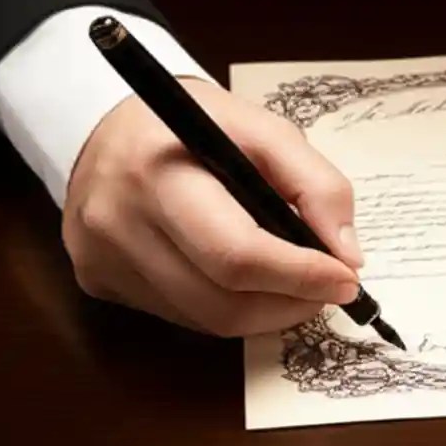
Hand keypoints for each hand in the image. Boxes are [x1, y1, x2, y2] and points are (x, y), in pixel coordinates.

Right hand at [62, 78, 365, 336]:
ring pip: (205, 321)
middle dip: (292, 303)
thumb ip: (315, 183)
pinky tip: (244, 278)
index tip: (346, 278)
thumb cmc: (195, 125)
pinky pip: (182, 316)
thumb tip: (347, 254)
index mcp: (159, 172)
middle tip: (328, 288)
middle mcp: (119, 223)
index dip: (301, 275)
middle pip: (222, 303)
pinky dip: (228, 306)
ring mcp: (103, 259)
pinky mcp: (98, 281)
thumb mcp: (262, 128)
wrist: (105, 126)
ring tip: (294, 282)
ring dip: (266, 312)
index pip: (236, 253)